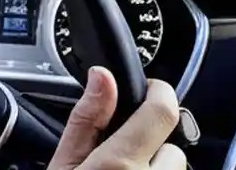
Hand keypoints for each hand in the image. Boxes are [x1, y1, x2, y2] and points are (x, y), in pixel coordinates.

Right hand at [48, 66, 184, 169]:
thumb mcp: (62, 167)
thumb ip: (85, 121)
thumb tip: (103, 76)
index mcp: (118, 166)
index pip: (164, 110)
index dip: (159, 92)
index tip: (148, 90)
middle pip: (172, 146)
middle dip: (151, 145)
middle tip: (120, 159)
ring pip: (173, 169)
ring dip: (154, 169)